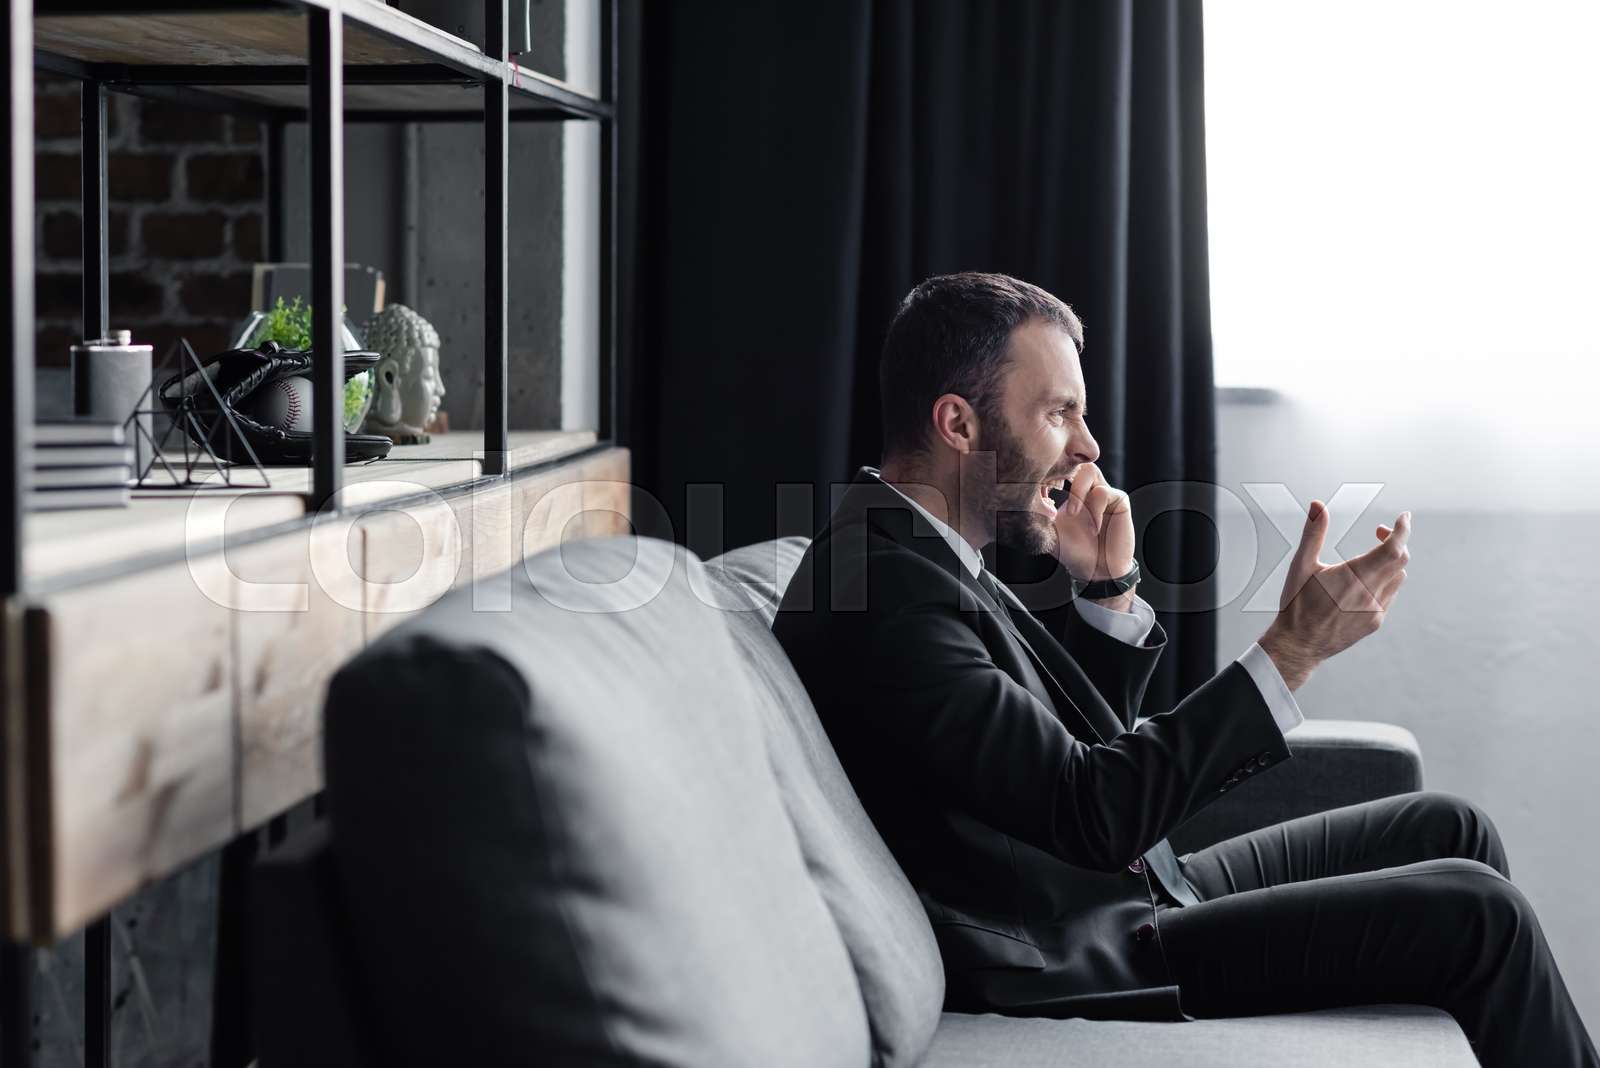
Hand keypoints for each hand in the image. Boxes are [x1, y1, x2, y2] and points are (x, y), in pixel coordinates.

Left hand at [1052, 462, 1135, 581]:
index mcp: (1075, 490)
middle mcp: (1090, 487)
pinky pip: (1103, 492)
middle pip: (1075, 461)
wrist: (1095, 570)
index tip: (1040, 491)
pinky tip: (1092, 529)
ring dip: (1076, 492)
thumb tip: (1018, 495)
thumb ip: (1040, 511)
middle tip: (1051, 493)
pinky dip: (1093, 510)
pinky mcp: (1120, 500)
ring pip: (1089, 471)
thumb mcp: (1049, 528)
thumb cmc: (1072, 550)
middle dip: (1061, 474)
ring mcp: (1106, 491)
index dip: (1049, 472)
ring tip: (1072, 513)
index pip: (1062, 466)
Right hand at [1259, 501, 1410, 690]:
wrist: (1299, 644)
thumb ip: (1313, 533)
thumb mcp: (1301, 565)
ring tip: (1370, 557)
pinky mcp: (1375, 622)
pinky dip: (1384, 581)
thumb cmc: (1296, 604)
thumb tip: (1318, 505)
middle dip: (1396, 540)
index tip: (1404, 517)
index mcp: (1354, 576)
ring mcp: (1376, 610)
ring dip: (1391, 561)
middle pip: (1400, 560)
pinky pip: (1390, 595)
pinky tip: (1364, 582)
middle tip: (1379, 531)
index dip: (1402, 530)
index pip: (1393, 548)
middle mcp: (1370, 593)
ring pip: (1398, 577)